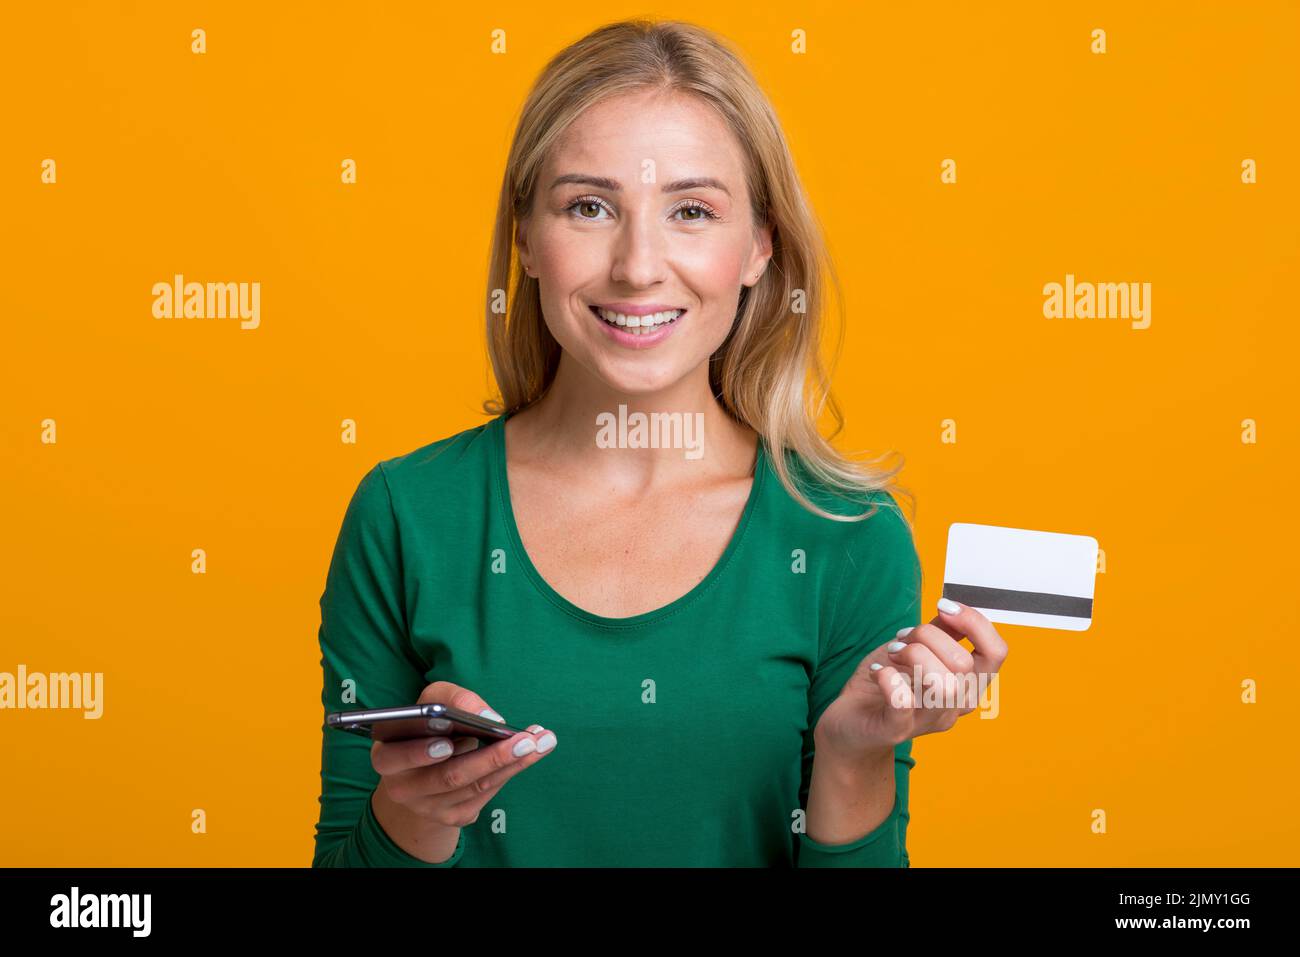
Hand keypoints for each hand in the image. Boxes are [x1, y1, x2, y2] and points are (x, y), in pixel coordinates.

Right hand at [369, 681, 555, 860]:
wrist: (425, 770)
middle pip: (449, 777)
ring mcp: (428, 807)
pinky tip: (531, 754)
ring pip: (474, 787)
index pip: (396, 758)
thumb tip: (488, 716)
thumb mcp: (434, 700)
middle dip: (491, 757)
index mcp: (387, 756)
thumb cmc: (430, 726)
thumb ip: (455, 697)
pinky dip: (510, 773)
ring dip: (512, 764)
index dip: (420, 753)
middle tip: (524, 740)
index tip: (448, 743)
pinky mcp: (452, 816)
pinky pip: (485, 797)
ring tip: (540, 741)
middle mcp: (402, 788)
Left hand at [813, 597, 1008, 763]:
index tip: (942, 606)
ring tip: (892, 653)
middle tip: (902, 638)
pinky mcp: (896, 730)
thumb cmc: (887, 682)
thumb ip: (940, 632)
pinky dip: (889, 677)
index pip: (996, 653)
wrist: (852, 722)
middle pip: (964, 664)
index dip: (975, 622)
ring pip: (943, 685)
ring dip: (912, 655)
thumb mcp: (916, 648)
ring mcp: (927, 721)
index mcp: (967, 684)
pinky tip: (877, 670)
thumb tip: (952, 608)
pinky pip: (903, 701)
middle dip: (928, 636)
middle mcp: (955, 706)